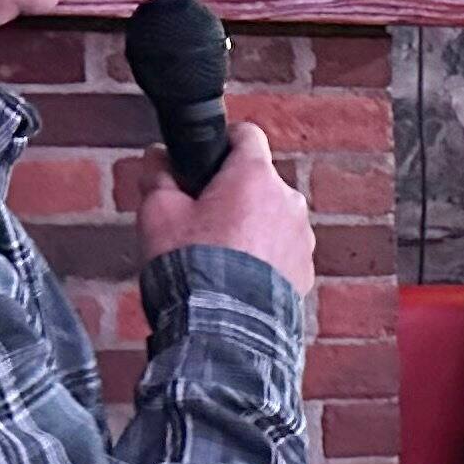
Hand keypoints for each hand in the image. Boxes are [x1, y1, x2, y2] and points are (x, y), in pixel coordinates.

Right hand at [136, 124, 313, 299]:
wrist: (223, 328)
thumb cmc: (191, 266)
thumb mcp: (158, 213)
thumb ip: (158, 176)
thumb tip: (157, 157)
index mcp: (254, 176)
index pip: (246, 134)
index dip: (223, 141)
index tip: (206, 157)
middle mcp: (288, 200)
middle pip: (258, 182)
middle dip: (232, 194)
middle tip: (200, 219)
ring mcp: (302, 237)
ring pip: (272, 218)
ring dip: (251, 227)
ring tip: (219, 255)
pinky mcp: (305, 271)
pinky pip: (282, 252)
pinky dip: (263, 258)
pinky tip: (237, 278)